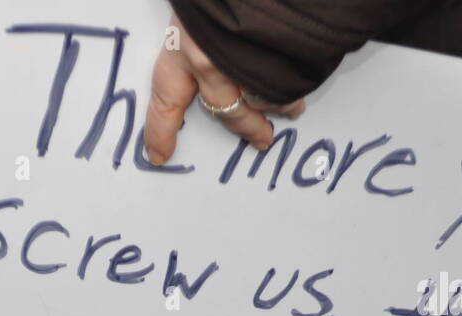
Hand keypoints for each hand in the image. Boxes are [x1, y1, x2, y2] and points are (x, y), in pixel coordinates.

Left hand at [145, 15, 305, 164]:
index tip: (159, 155)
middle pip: (229, 110)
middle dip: (248, 127)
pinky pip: (292, 79)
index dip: (161, 132)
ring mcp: (252, 63)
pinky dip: (298, 82)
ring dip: (282, 104)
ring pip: (266, 97)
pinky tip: (302, 79)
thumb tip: (202, 48)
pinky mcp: (287, 57)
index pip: (165, 101)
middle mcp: (215, 64)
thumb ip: (194, 30)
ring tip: (291, 107)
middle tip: (260, 139)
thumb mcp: (195, 5)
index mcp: (184, 48)